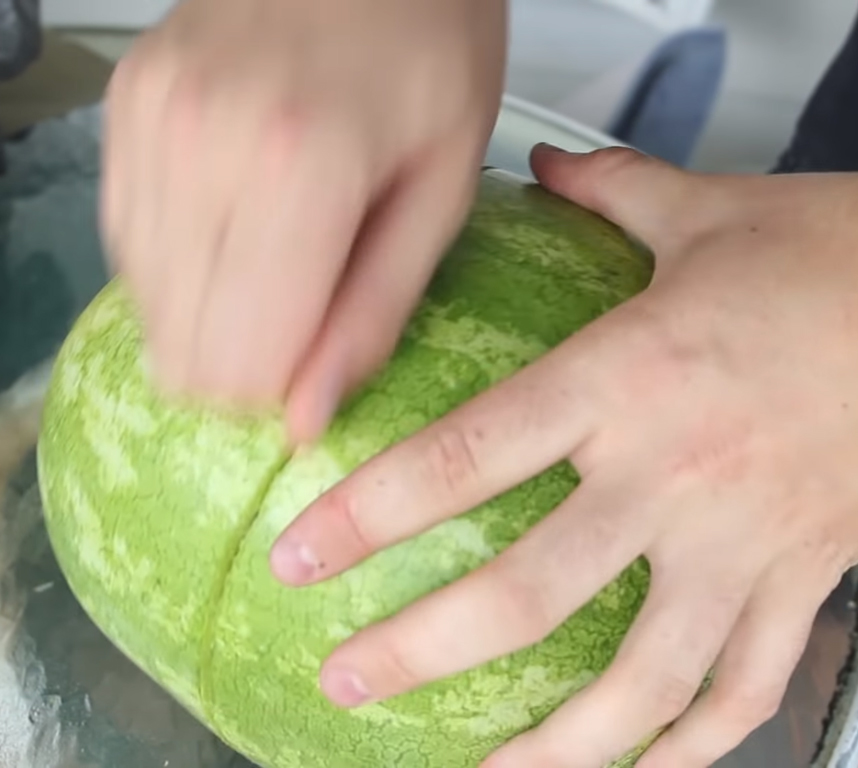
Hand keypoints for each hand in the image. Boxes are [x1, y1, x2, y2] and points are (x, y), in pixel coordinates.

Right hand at [100, 0, 505, 440]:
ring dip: (210, 313)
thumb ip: (373, 312)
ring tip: (274, 255)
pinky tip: (235, 225)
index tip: (315, 361)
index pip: (239, 364)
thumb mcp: (443, 192)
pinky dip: (182, 263)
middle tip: (299, 312)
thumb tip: (304, 416)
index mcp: (302, 173)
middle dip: (243, 361)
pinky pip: (130, 243)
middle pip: (183, 348)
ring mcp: (150, 123)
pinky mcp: (125, 111)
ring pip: (148, 305)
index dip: (280, 388)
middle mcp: (202, 148)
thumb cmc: (430, 52)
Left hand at [270, 145, 857, 766]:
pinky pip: (746, 686)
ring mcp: (743, 541)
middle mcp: (675, 473)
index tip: (304, 559)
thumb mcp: (708, 212)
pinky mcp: (803, 577)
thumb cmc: (834, 258)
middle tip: (351, 678)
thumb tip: (548, 165)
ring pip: (640, 681)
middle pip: (527, 594)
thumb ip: (613, 192)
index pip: (467, 457)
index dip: (371, 514)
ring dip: (554, 746)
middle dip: (422, 650)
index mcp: (631, 377)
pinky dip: (691, 743)